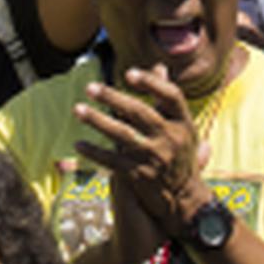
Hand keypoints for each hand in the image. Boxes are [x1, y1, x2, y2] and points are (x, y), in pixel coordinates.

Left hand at [72, 65, 205, 232]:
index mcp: (183, 121)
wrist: (184, 196)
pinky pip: (113, 161)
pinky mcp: (141, 175)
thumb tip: (158, 66)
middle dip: (113, 99)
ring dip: (97, 121)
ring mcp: (155, 157)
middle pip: (140, 112)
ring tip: (78, 110)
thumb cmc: (180, 153)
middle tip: (90, 88)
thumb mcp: (181, 125)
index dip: (151, 82)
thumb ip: (166, 98)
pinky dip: (95, 153)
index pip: (171, 95)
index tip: (128, 74)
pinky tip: (79, 144)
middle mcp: (171, 138)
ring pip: (122, 135)